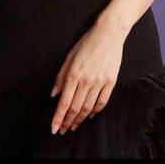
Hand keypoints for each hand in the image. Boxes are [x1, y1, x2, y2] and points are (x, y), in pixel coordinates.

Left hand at [50, 18, 125, 134]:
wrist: (109, 33)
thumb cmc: (87, 43)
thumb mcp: (69, 57)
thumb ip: (61, 77)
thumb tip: (54, 94)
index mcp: (73, 74)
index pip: (64, 102)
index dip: (58, 118)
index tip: (53, 128)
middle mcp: (86, 80)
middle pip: (75, 108)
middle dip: (67, 122)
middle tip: (62, 130)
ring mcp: (99, 82)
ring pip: (88, 108)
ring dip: (80, 119)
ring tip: (74, 126)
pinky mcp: (111, 81)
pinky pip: (102, 102)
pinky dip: (95, 111)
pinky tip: (90, 115)